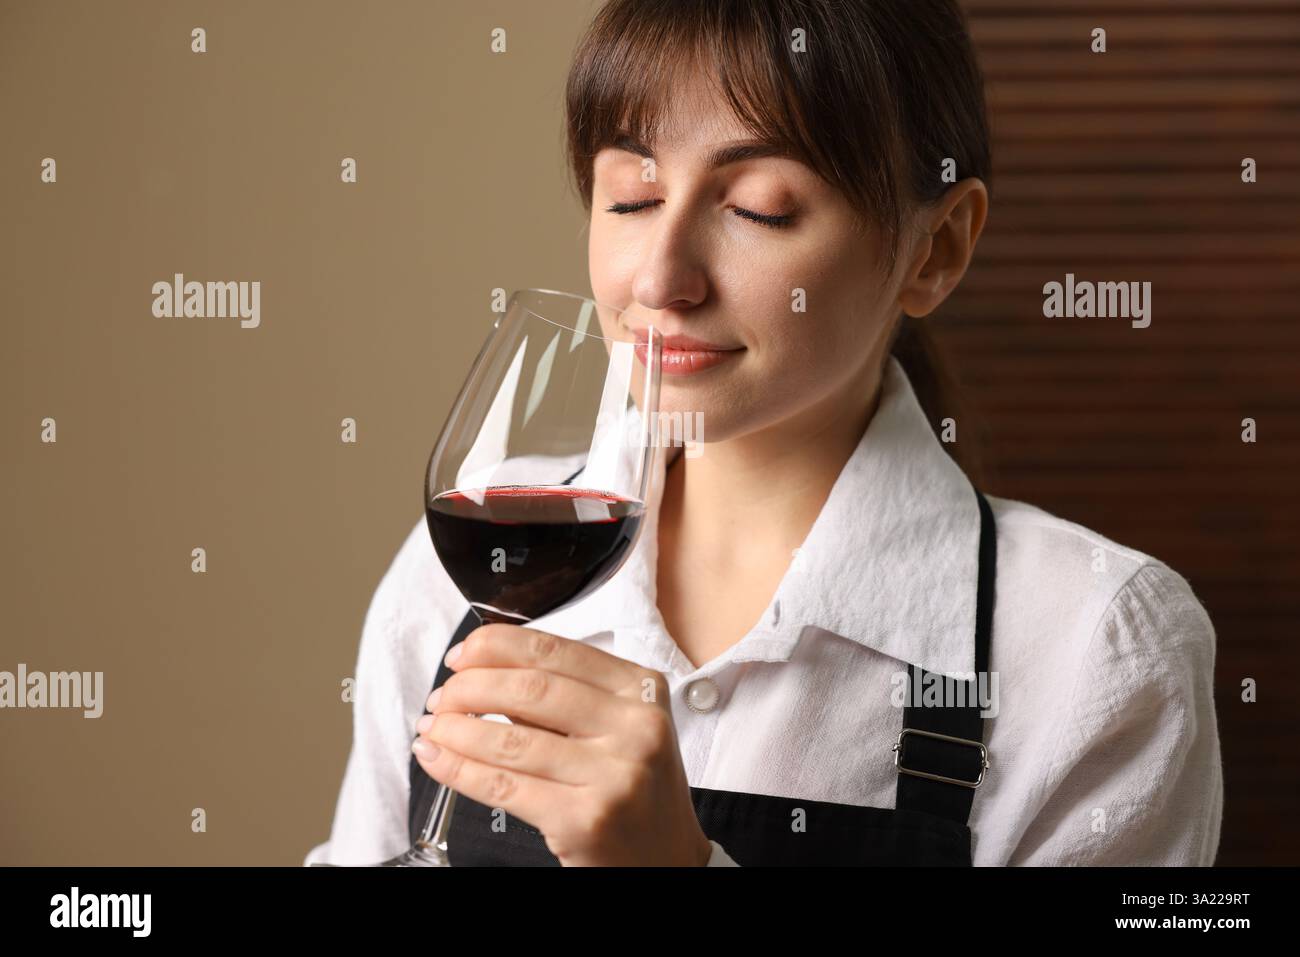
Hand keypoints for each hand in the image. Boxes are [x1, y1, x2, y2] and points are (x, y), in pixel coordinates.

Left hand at [411, 623, 711, 866]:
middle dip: (470, 688)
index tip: (463, 655)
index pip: (556, 652)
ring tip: (433, 727)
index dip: (497, 647)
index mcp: (640, 690)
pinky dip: (459, 769)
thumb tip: (479, 672)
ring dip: (457, 730)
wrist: (666, 858)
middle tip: (442, 698)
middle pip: (530, 689)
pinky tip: (438, 758)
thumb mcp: (618, 726)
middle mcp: (635, 727)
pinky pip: (504, 786)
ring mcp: (613, 774)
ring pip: (510, 740)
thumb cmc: (634, 786)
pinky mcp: (585, 819)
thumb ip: (561, 698)